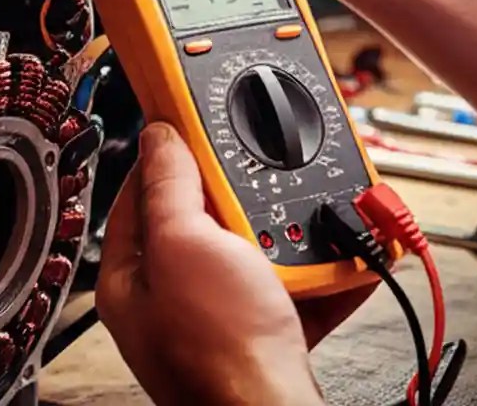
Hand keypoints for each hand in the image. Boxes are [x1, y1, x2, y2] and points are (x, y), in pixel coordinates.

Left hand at [96, 123, 373, 405]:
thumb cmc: (220, 353)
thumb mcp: (185, 245)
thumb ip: (171, 186)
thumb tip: (159, 137)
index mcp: (132, 277)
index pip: (138, 194)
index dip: (166, 153)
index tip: (190, 123)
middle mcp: (171, 299)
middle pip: (202, 221)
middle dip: (239, 196)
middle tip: (261, 178)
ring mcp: (219, 319)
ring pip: (254, 254)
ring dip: (289, 233)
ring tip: (313, 219)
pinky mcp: (265, 337)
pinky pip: (294, 290)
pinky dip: (322, 274)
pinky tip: (344, 260)